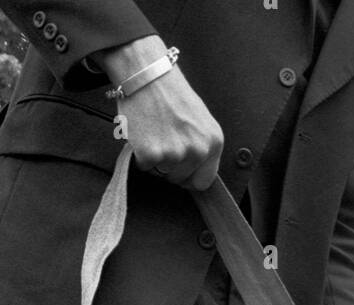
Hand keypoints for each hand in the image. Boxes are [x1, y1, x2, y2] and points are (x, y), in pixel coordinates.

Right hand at [100, 36, 223, 189]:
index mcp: (214, 142)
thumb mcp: (201, 121)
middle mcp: (198, 151)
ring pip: (162, 174)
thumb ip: (203, 146)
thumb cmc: (171, 94)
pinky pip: (144, 166)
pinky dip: (140, 154)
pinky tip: (143, 133)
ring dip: (155, 160)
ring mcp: (175, 154)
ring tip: (154, 134)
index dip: (190, 176)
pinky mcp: (151, 154)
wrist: (147, 74)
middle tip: (163, 141)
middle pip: (181, 179)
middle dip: (171, 167)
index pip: (204, 181)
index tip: (182, 169)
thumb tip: (198, 169)